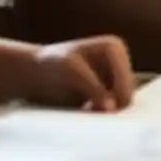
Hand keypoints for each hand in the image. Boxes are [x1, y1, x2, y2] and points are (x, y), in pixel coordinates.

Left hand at [18, 35, 134, 111]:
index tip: (95, 108)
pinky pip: (112, 108)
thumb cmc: (50, 66)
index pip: (125, 78)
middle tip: (89, 110)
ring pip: (121, 102)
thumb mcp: (72, 72)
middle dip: (112, 104)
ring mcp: (114, 77)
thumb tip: (112, 108)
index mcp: (115, 48)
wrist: (32, 74)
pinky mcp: (107, 91)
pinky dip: (100, 113)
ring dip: (105, 110)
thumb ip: (94, 88)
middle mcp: (119, 61)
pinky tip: (84, 109)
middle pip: (127, 91)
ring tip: (84, 108)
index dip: (116, 96)